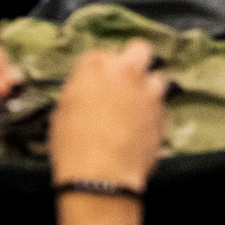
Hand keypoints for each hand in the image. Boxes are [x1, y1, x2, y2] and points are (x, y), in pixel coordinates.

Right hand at [50, 40, 166, 224]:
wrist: (101, 176)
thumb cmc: (72, 147)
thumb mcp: (62, 114)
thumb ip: (79, 92)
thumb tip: (86, 92)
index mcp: (95, 68)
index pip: (96, 55)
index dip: (94, 70)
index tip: (92, 83)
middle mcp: (126, 73)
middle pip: (138, 49)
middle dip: (132, 60)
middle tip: (123, 78)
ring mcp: (148, 91)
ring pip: (156, 76)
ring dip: (147, 87)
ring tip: (135, 104)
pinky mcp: (162, 112)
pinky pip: (160, 104)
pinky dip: (152, 110)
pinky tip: (140, 125)